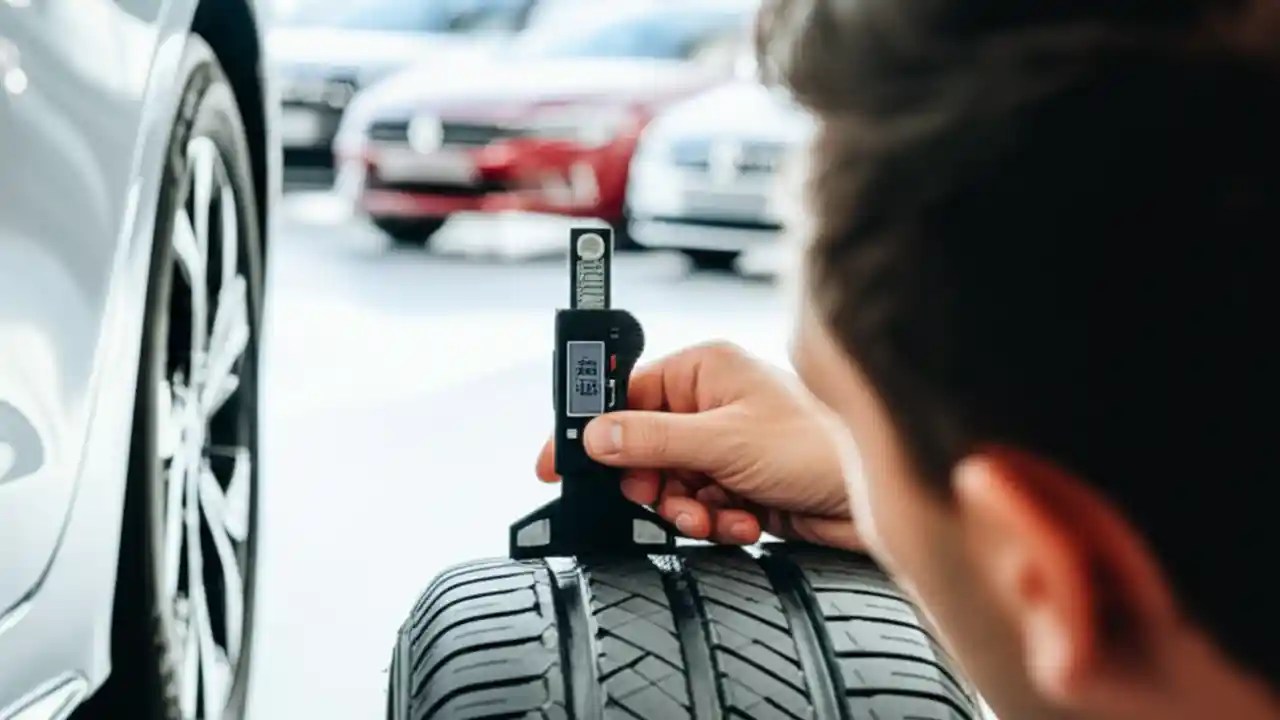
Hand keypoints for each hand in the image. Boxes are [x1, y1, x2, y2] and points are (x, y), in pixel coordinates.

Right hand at [536, 341, 861, 549]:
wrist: (876, 498)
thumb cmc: (820, 446)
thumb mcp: (724, 441)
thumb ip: (653, 439)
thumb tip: (595, 436)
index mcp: (703, 371)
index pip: (625, 395)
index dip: (594, 430)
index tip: (560, 462)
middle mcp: (711, 404)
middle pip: (642, 448)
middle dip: (654, 483)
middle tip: (661, 499)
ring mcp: (724, 446)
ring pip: (668, 485)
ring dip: (687, 509)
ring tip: (716, 514)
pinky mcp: (738, 484)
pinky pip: (697, 506)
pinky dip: (714, 521)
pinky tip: (744, 520)